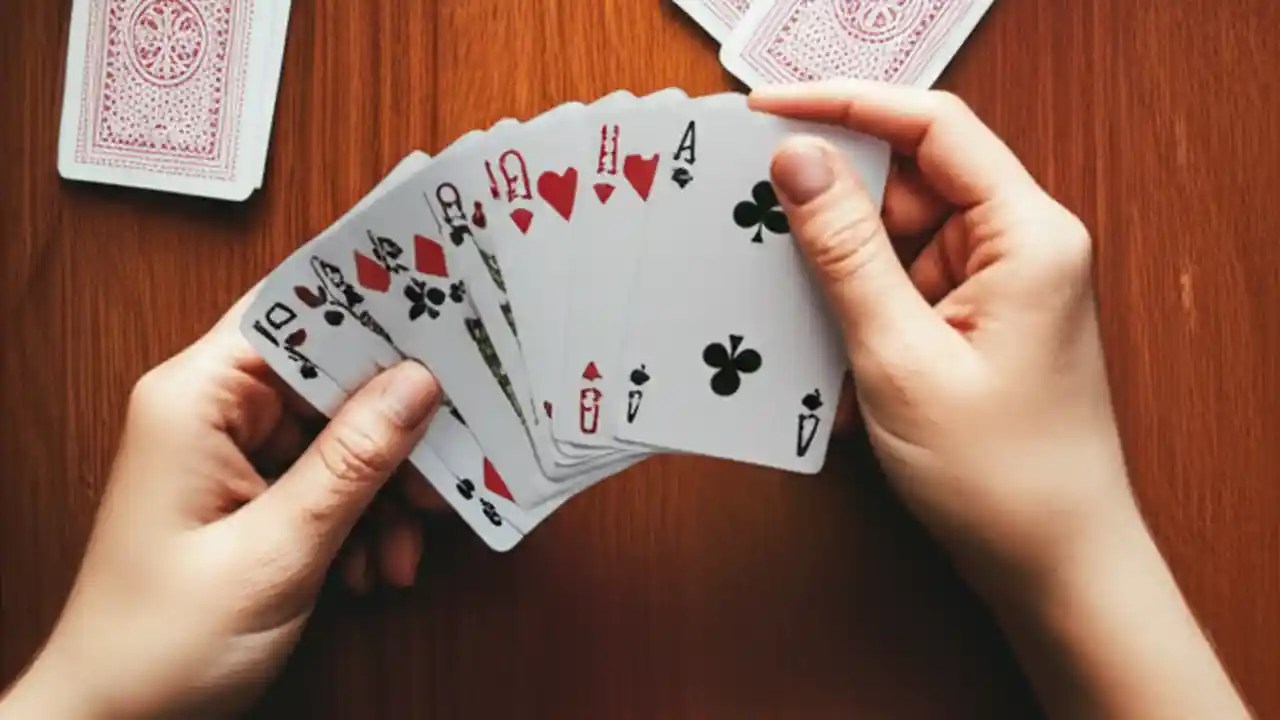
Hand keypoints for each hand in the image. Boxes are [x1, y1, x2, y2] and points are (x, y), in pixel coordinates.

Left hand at [0, 295, 440, 717]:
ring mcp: (234, 452)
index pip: (295, 311)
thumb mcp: (276, 550)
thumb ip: (351, 462)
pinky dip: (365, 518)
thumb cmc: (160, 642)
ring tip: (404, 542)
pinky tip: (376, 564)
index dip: (371, 307)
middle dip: (395, 424)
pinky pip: (331, 477)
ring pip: (342, 432)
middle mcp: (214, 411)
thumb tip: (419, 383)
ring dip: (386, 487)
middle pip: (331, 374)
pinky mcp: (252, 492)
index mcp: (196, 399)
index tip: (445, 318)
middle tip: (445, 464)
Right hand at [754, 82, 1248, 717]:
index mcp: (1026, 233)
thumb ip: (845, 254)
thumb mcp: (901, 356)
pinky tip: (832, 361)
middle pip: (907, 181)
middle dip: (830, 202)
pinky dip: (856, 314)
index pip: (932, 126)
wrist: (1054, 566)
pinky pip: (899, 288)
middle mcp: (1016, 245)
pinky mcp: (971, 322)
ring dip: (838, 273)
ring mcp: (994, 286)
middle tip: (756, 222)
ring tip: (795, 316)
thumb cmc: (1002, 475)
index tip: (769, 111)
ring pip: (894, 240)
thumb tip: (798, 161)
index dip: (847, 106)